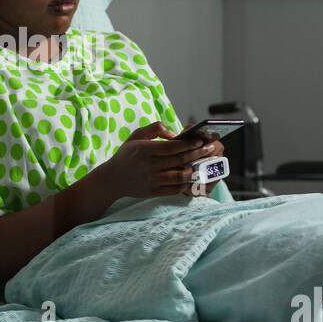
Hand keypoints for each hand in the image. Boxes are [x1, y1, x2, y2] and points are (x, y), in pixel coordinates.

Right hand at [97, 121, 220, 198]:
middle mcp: (148, 166)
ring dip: (194, 169)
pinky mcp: (153, 192)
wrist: (112, 179)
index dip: (188, 144)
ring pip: (180, 176)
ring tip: (202, 164)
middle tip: (210, 149)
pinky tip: (191, 176)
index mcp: (144, 150)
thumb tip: (174, 133)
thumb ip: (154, 129)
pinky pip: (175, 189)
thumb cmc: (127, 154)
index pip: (172, 147)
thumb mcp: (136, 136)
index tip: (200, 141)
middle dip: (197, 154)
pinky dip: (186, 183)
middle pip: (179, 160)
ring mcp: (151, 180)